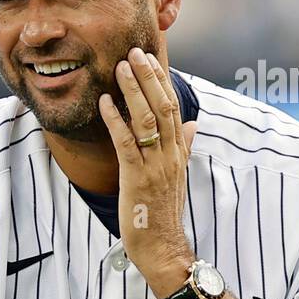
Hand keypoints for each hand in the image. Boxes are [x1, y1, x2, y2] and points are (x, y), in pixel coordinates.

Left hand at [98, 48, 198, 278]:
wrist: (162, 245)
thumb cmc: (162, 211)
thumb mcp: (176, 175)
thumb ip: (185, 147)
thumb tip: (195, 125)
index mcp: (179, 151)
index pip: (172, 108)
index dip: (161, 81)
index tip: (149, 58)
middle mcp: (170, 154)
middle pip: (162, 107)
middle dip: (148, 77)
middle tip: (134, 52)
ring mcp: (155, 165)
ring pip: (146, 120)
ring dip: (132, 91)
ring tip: (119, 68)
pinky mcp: (137, 178)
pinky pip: (127, 143)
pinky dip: (115, 120)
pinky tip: (104, 103)